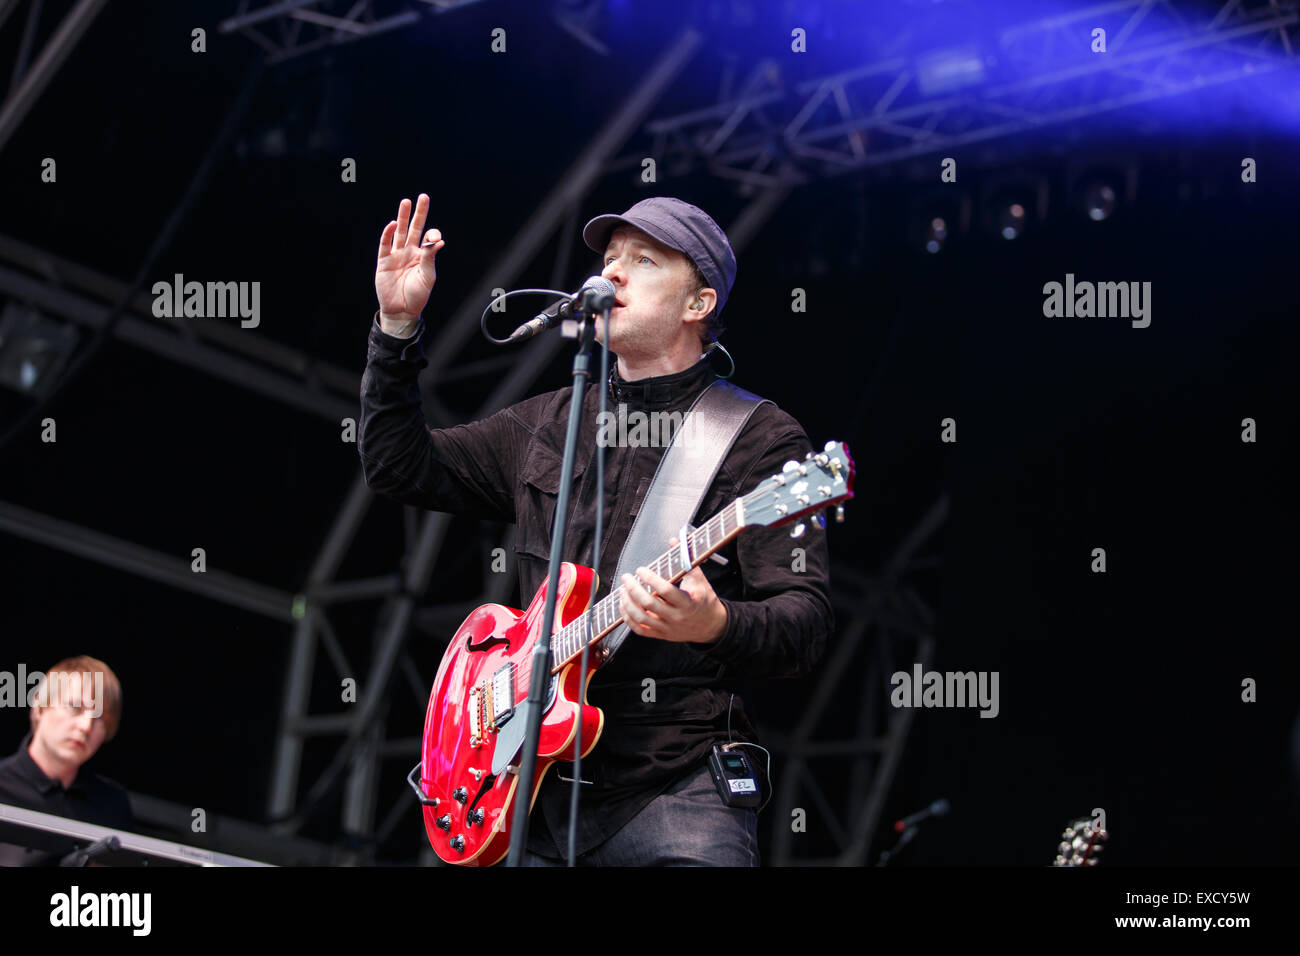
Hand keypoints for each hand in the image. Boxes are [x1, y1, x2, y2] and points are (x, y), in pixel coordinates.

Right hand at [375, 193, 443, 329]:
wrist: (401, 311)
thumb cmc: (417, 296)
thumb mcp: (427, 277)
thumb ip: (430, 258)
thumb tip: (438, 241)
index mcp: (422, 256)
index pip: (428, 239)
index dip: (432, 235)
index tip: (435, 238)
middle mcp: (409, 252)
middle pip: (414, 228)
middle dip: (418, 213)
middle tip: (423, 197)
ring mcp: (396, 255)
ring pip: (400, 232)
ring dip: (403, 217)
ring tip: (406, 202)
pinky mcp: (384, 260)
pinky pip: (385, 244)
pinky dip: (388, 233)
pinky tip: (393, 224)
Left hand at [619, 539, 726, 643]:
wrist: (711, 626)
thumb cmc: (705, 600)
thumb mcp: (700, 580)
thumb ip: (687, 560)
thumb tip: (674, 540)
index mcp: (687, 603)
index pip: (666, 590)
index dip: (651, 579)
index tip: (641, 570)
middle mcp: (676, 617)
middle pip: (649, 604)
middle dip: (633, 589)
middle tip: (626, 578)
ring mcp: (668, 628)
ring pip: (641, 618)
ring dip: (628, 603)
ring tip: (622, 591)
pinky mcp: (662, 635)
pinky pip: (640, 630)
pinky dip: (628, 619)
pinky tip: (624, 607)